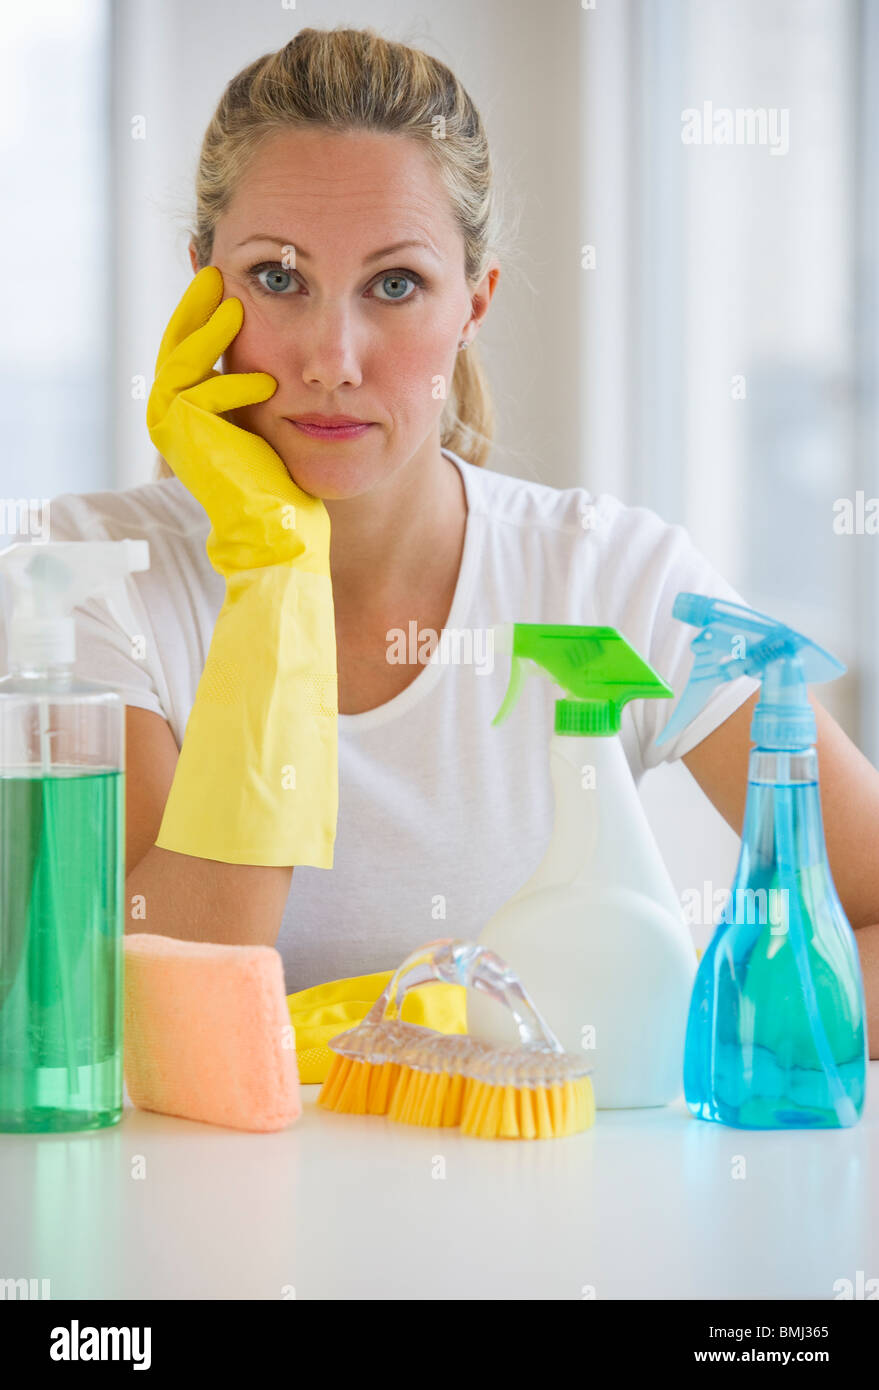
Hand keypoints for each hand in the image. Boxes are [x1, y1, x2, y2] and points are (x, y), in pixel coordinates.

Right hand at [146, 264, 329, 577]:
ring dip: (209, 331)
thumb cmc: (279, 476)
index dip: (201, 312)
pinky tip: (268, 382)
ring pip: (181, 360)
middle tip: (217, 274)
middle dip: (195, 307)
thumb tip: (265, 336)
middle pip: (175, 344)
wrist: (274, 525)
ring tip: (236, 306)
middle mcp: (166, 416)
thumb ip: (253, 377)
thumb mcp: (263, 413)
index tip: (224, 281)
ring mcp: (168, 424)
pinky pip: (204, 394)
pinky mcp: (182, 435)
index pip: (186, 347)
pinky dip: (236, 384)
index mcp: (182, 410)